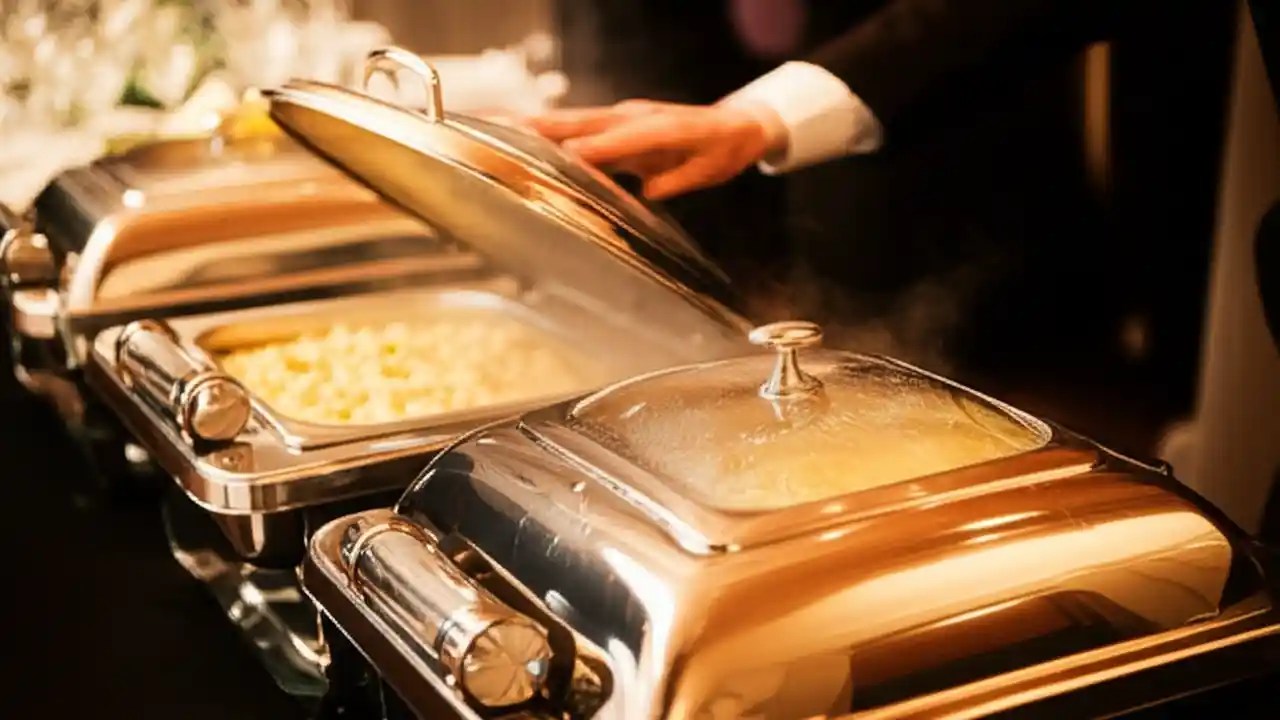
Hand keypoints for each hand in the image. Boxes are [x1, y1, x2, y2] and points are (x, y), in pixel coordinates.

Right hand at [526, 100, 785, 199]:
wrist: (735, 126)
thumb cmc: (722, 150)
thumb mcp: (704, 172)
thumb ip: (672, 182)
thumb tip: (644, 194)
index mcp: (660, 129)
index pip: (617, 139)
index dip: (588, 149)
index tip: (560, 158)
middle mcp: (635, 117)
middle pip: (584, 123)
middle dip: (546, 128)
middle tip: (508, 131)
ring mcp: (625, 117)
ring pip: (577, 121)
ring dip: (542, 126)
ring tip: (505, 130)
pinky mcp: (620, 124)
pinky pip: (584, 128)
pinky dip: (556, 134)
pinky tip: (531, 141)